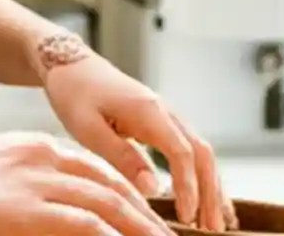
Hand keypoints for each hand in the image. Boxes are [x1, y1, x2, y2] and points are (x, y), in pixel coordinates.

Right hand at [0, 131, 174, 235]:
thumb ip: (18, 190)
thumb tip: (42, 216)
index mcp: (29, 146)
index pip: (92, 168)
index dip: (124, 194)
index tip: (143, 217)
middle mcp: (38, 156)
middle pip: (110, 183)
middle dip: (143, 213)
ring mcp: (33, 182)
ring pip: (108, 204)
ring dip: (141, 229)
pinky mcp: (24, 211)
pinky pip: (85, 225)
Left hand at [42, 46, 236, 231]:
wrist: (68, 64)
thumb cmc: (73, 93)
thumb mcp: (88, 127)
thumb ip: (121, 156)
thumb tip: (154, 189)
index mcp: (148, 111)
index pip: (181, 153)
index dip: (188, 187)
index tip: (187, 217)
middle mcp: (164, 111)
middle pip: (202, 154)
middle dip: (211, 192)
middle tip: (213, 230)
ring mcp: (165, 115)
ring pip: (200, 153)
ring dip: (211, 186)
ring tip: (215, 222)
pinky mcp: (159, 122)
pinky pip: (189, 150)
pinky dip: (200, 175)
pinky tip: (203, 198)